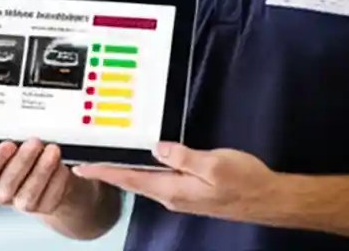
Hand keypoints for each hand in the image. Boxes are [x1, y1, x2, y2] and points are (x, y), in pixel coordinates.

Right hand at [0, 139, 75, 215]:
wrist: (54, 172)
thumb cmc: (30, 151)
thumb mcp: (19, 141)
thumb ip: (16, 135)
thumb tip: (22, 122)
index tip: (9, 144)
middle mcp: (2, 191)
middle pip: (6, 185)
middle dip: (23, 161)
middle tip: (35, 142)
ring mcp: (21, 202)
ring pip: (28, 195)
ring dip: (41, 170)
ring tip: (52, 150)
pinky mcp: (43, 207)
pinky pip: (49, 198)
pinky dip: (57, 180)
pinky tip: (62, 166)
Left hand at [74, 142, 276, 222]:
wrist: (267, 199)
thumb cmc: (244, 181)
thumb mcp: (214, 164)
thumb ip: (183, 157)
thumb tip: (156, 148)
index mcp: (173, 190)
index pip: (130, 180)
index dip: (104, 172)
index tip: (82, 168)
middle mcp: (172, 196)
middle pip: (132, 182)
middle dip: (108, 172)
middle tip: (85, 162)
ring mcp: (181, 196)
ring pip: (145, 181)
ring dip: (124, 172)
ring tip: (106, 160)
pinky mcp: (190, 192)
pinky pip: (159, 180)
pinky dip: (143, 171)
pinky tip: (142, 161)